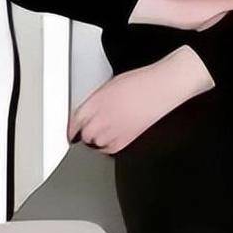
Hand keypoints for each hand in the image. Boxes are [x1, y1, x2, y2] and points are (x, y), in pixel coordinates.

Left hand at [67, 46, 212, 154]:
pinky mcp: (126, 139)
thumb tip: (88, 111)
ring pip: (95, 143)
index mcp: (97, 101)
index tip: (71, 129)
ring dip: (96, 139)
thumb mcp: (110, 85)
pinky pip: (109, 149)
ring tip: (105, 130)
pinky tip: (112, 138)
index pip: (75, 119)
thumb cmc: (140, 82)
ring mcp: (114, 130)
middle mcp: (103, 117)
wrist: (160, 88)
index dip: (72, 126)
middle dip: (86, 132)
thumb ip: (96, 100)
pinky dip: (108, 146)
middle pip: (85, 134)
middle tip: (91, 128)